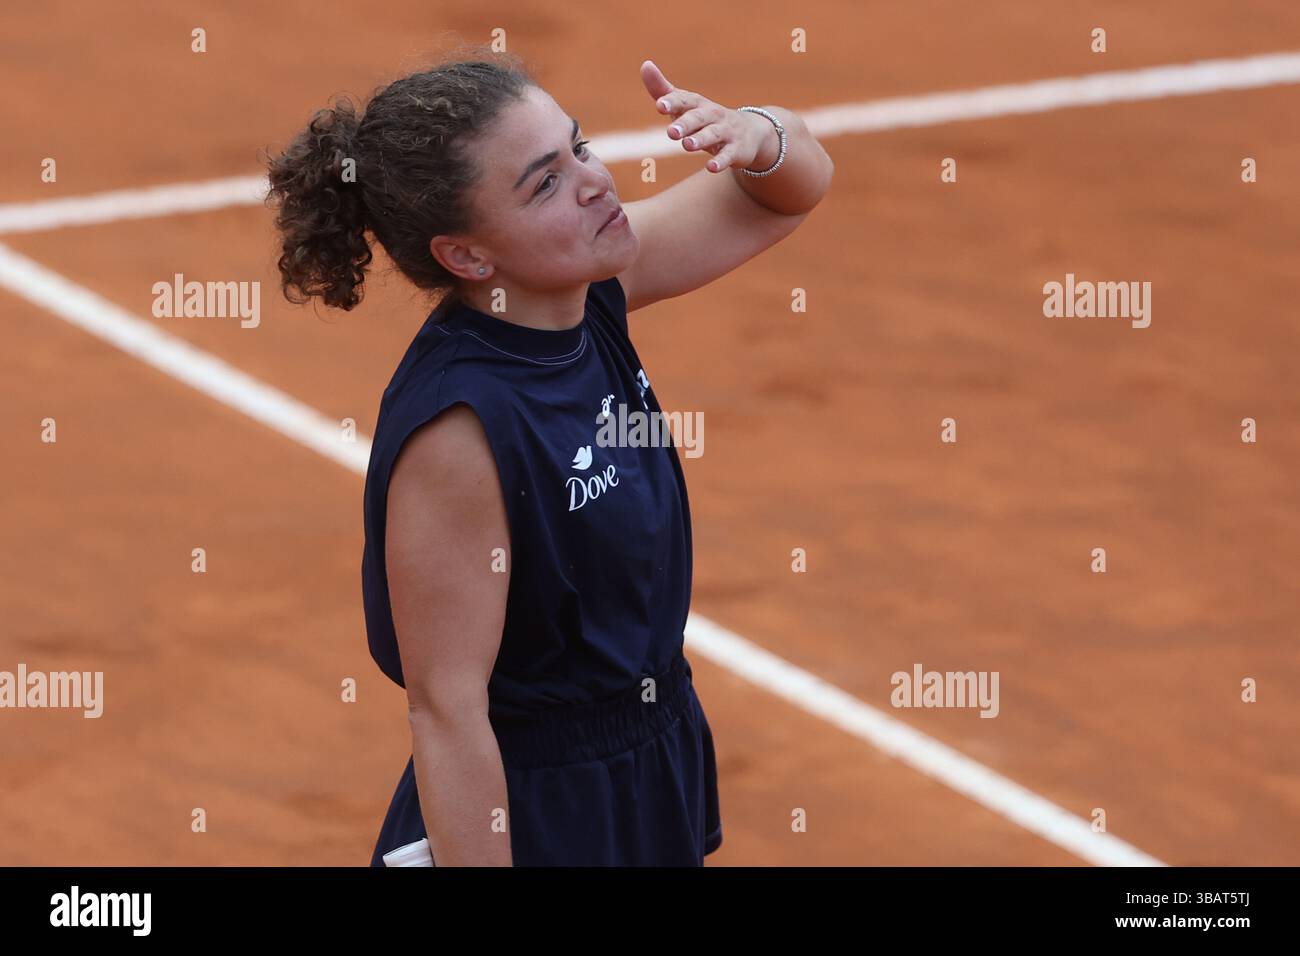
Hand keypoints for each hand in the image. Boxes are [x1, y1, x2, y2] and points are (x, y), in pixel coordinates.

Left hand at [639, 59, 774, 173]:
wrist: (748, 133)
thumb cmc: (706, 119)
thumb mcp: (685, 104)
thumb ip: (663, 89)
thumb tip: (645, 65)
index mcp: (697, 104)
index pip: (684, 101)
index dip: (672, 102)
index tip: (659, 105)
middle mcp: (712, 115)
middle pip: (698, 118)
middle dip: (685, 124)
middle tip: (671, 132)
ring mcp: (726, 132)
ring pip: (712, 135)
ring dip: (700, 139)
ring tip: (687, 145)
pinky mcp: (735, 150)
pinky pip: (727, 155)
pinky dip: (720, 161)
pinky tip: (711, 167)